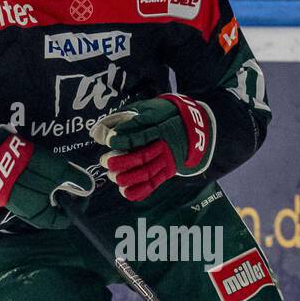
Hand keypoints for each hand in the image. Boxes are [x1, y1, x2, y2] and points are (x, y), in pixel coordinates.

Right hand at [0, 125, 93, 229]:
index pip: (66, 219)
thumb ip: (75, 180)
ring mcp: (18, 202)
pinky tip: (37, 165)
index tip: (82, 186)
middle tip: (67, 172)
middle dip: (65, 190)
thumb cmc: (25, 169)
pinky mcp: (10, 189)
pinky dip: (39, 178)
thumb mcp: (56, 172)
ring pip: (43, 196)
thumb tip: (90, 187)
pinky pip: (31, 188)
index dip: (78, 203)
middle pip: (55, 206)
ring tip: (52, 166)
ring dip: (52, 182)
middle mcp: (29, 214)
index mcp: (40, 216)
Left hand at [91, 94, 214, 201]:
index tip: (109, 141)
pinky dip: (140, 190)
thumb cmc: (164, 115)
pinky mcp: (168, 170)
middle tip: (105, 161)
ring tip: (113, 177)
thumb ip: (128, 116)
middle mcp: (164, 146)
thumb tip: (105, 130)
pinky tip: (125, 192)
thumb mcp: (149, 108)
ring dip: (128, 178)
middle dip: (121, 162)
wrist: (194, 127)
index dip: (124, 139)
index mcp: (160, 127)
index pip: (141, 135)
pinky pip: (154, 183)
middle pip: (142, 157)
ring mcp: (167, 160)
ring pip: (147, 172)